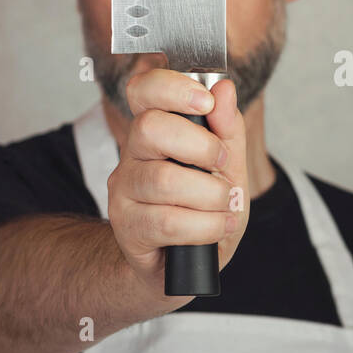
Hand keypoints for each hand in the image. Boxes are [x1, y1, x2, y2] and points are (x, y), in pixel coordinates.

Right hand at [107, 70, 249, 307]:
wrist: (186, 265)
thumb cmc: (205, 209)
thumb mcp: (228, 167)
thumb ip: (227, 129)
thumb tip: (224, 87)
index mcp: (155, 129)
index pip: (143, 89)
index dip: (172, 87)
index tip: (206, 102)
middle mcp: (132, 155)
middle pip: (150, 128)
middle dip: (201, 146)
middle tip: (222, 166)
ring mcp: (125, 191)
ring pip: (163, 180)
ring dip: (210, 196)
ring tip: (225, 206)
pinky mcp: (127, 227)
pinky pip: (167, 221)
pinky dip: (205, 226)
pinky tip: (218, 226)